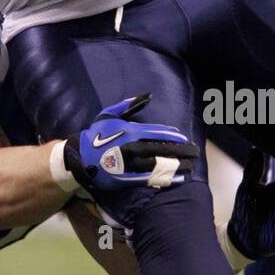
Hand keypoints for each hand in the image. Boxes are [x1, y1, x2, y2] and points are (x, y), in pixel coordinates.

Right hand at [64, 93, 199, 194]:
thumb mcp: (109, 114)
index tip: (185, 139)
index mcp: (130, 131)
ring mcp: (129, 165)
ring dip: (178, 165)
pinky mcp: (126, 179)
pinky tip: (178, 178)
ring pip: (160, 165)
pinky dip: (166, 179)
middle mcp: (132, 147)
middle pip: (163, 150)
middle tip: (196, 153)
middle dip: (182, 151)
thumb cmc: (96, 135)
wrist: (79, 157)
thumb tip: (148, 96)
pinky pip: (151, 179)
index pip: (158, 133)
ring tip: (191, 165)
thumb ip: (129, 105)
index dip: (174, 137)